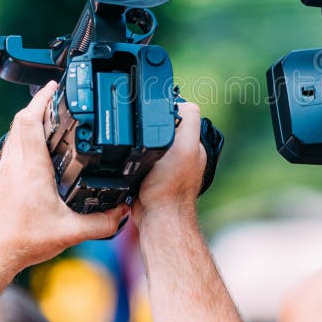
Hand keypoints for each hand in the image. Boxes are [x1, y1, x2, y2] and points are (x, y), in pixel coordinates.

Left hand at [0, 81, 127, 273]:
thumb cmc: (21, 242)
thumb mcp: (70, 233)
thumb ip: (101, 223)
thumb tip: (121, 214)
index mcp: (30, 168)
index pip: (30, 121)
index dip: (42, 100)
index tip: (54, 88)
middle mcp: (13, 166)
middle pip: (20, 122)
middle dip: (38, 105)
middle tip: (55, 97)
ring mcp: (3, 173)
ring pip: (14, 136)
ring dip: (29, 122)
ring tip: (49, 120)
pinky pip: (12, 151)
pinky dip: (24, 141)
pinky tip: (38, 152)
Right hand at [131, 102, 206, 226]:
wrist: (156, 218)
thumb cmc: (170, 187)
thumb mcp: (185, 147)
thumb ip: (188, 121)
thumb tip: (180, 103)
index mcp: (192, 144)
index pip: (179, 115)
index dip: (165, 111)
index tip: (152, 115)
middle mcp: (181, 154)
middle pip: (162, 127)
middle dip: (150, 127)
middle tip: (141, 135)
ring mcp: (165, 166)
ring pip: (149, 142)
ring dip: (139, 143)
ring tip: (135, 149)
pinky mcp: (150, 177)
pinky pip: (139, 159)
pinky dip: (134, 159)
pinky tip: (130, 162)